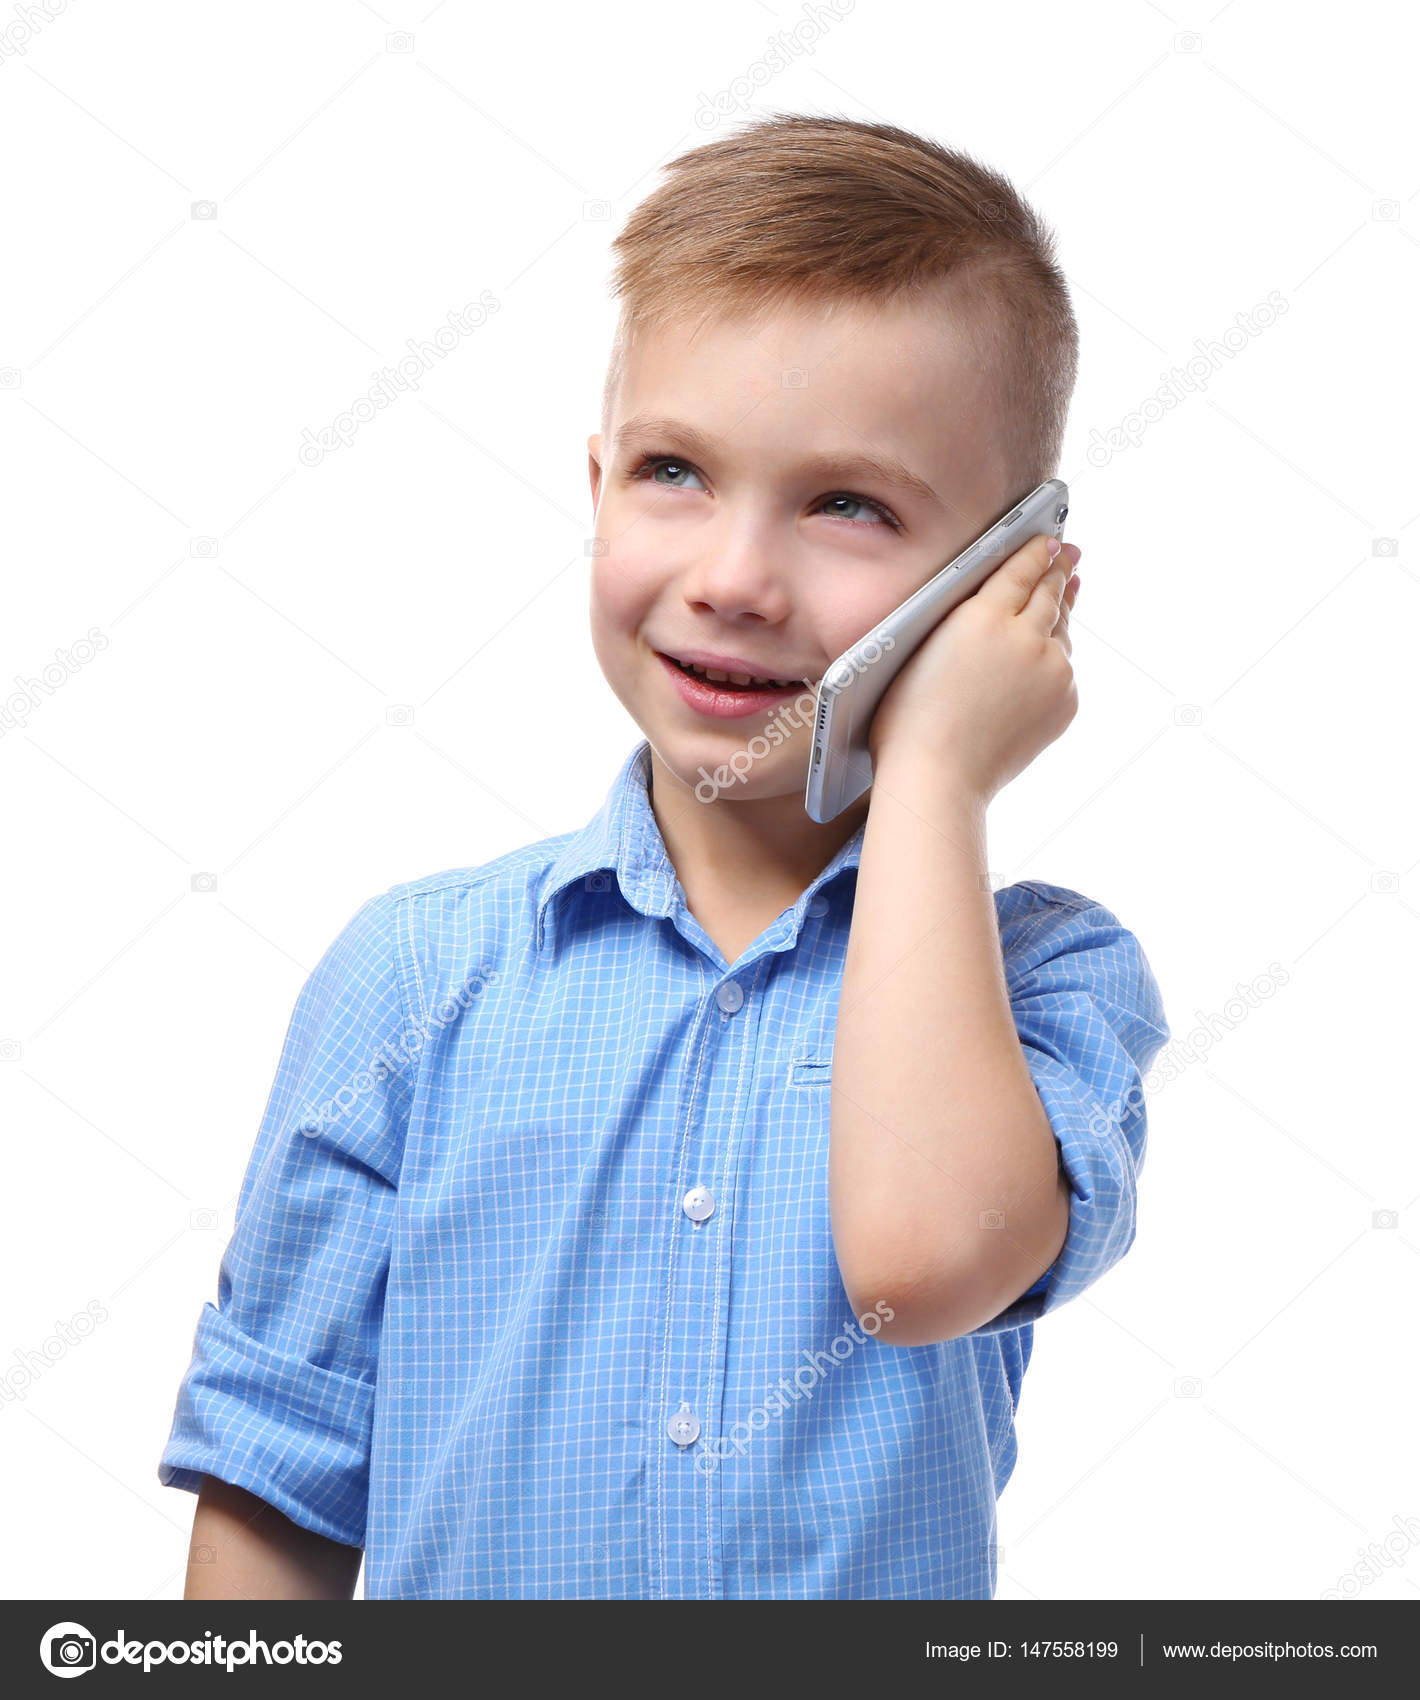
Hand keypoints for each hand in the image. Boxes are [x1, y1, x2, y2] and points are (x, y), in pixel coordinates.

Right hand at [866, 533, 1080, 804]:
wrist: (938, 778)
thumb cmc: (909, 720)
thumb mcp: (919, 650)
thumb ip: (960, 616)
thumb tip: (991, 604)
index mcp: (982, 616)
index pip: (1020, 569)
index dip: (1035, 550)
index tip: (1048, 539)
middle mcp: (1026, 637)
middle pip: (1050, 592)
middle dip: (1058, 570)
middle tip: (1067, 554)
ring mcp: (1052, 670)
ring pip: (1063, 631)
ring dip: (1062, 612)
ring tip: (1065, 594)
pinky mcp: (1065, 701)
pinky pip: (1065, 669)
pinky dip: (1057, 658)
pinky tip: (1051, 652)